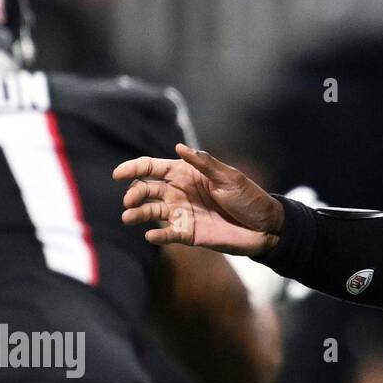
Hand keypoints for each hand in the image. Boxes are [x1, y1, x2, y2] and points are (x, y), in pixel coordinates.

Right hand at [114, 143, 284, 254]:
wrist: (265, 227)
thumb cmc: (249, 197)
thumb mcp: (229, 177)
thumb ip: (204, 164)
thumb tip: (179, 146)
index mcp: (186, 174)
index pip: (153, 168)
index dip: (134, 169)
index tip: (117, 174)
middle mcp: (179, 192)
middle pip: (146, 189)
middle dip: (134, 193)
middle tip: (130, 200)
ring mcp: (181, 213)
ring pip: (151, 212)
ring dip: (138, 213)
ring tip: (129, 217)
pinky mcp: (187, 233)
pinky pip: (167, 234)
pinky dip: (158, 235)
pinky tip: (152, 235)